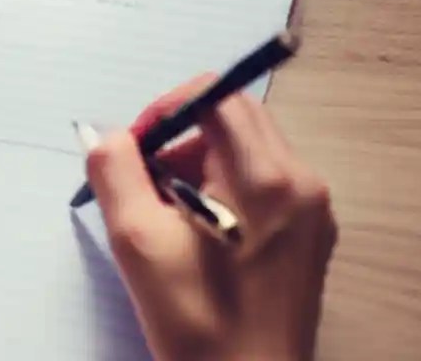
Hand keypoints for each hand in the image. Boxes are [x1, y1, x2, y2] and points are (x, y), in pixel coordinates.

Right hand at [86, 76, 337, 360]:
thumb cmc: (197, 324)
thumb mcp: (138, 242)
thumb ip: (116, 171)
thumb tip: (107, 134)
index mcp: (265, 179)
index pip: (218, 96)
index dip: (168, 108)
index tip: (137, 148)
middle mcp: (301, 183)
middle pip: (237, 116)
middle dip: (183, 134)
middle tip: (145, 177)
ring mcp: (313, 210)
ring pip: (250, 148)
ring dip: (201, 161)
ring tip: (167, 212)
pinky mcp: (310, 235)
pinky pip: (265, 182)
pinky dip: (225, 187)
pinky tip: (198, 231)